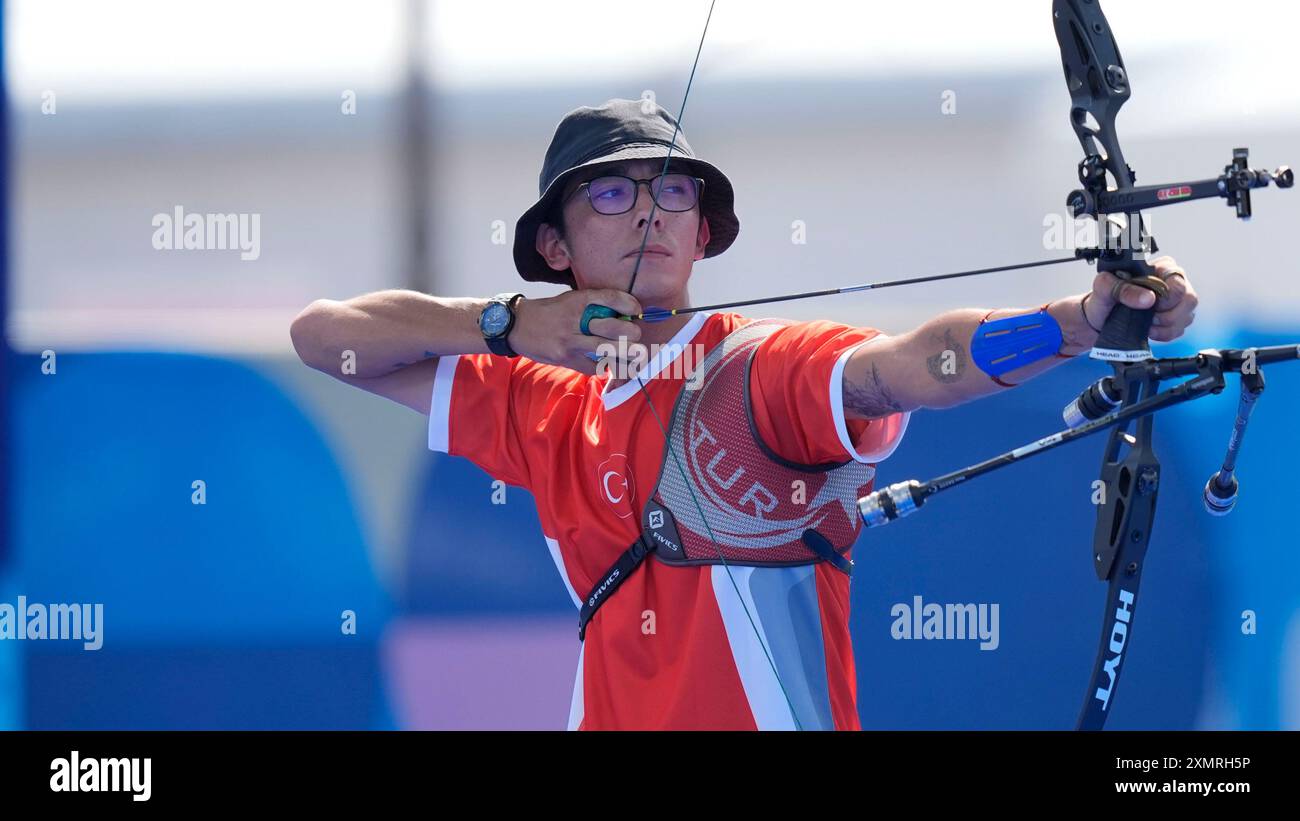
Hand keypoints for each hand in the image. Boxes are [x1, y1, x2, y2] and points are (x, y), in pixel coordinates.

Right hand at [510, 289, 642, 374]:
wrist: (517, 326)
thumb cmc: (549, 312)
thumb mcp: (570, 300)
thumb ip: (593, 306)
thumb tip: (623, 316)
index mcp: (578, 300)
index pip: (611, 298)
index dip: (629, 304)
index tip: (637, 310)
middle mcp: (575, 319)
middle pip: (614, 328)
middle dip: (632, 334)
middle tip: (636, 336)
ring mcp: (570, 341)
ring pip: (607, 350)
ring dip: (626, 355)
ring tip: (634, 356)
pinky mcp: (566, 358)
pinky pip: (594, 366)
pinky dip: (604, 366)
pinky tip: (608, 363)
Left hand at [1084, 256, 1197, 343]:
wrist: (1100, 318)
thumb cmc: (1104, 298)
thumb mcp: (1104, 289)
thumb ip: (1122, 288)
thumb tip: (1148, 298)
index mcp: (1161, 267)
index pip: (1178, 281)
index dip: (1165, 297)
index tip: (1148, 304)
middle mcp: (1174, 281)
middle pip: (1188, 299)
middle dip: (1165, 314)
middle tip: (1146, 315)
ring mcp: (1178, 300)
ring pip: (1186, 317)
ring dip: (1163, 326)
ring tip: (1145, 322)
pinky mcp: (1177, 318)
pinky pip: (1179, 330)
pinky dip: (1163, 334)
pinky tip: (1150, 329)